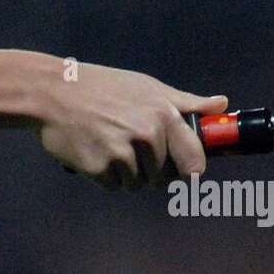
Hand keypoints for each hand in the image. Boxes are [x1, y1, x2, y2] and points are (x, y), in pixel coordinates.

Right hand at [0, 49, 227, 189]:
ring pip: (139, 184)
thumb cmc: (104, 87)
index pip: (195, 162)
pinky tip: (95, 152)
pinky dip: (106, 176)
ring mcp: (122, 153)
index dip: (191, 171)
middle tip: (132, 147)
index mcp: (164, 115)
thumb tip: (221, 105)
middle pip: (165, 177)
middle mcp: (147, 135)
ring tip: (110, 144)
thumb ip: (186, 103)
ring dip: (127, 173)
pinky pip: (114, 186)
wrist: (52, 92)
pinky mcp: (99, 168)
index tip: (185, 172)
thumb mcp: (148, 88)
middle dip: (152, 170)